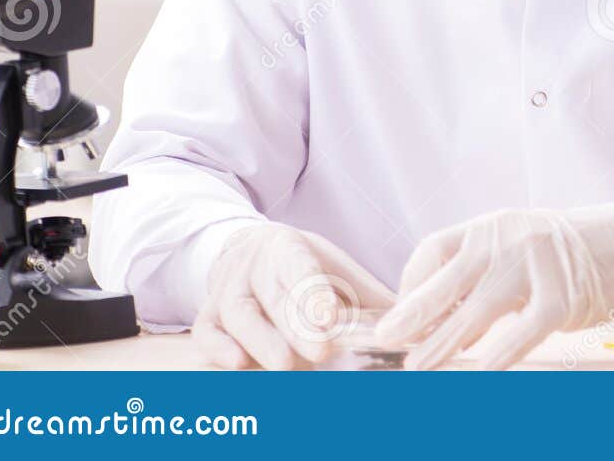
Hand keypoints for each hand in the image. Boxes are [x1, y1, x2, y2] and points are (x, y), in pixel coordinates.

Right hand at [193, 222, 394, 369]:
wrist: (245, 248)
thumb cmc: (297, 261)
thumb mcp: (332, 263)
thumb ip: (365, 292)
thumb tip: (406, 318)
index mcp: (287, 248)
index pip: (302, 270)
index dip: (315, 293)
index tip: (330, 316)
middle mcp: (253, 267)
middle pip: (274, 298)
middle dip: (296, 327)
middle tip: (321, 353)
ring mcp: (226, 291)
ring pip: (239, 316)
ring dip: (261, 341)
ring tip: (284, 365)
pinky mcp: (207, 316)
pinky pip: (206, 333)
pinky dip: (219, 350)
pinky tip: (238, 365)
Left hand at [376, 196, 613, 369]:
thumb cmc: (567, 255)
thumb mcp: (518, 253)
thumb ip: (480, 280)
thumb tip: (432, 325)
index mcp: (492, 226)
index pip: (434, 250)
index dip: (411, 286)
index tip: (399, 317)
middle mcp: (510, 238)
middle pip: (449, 278)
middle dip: (413, 313)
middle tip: (387, 339)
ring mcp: (538, 265)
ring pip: (478, 310)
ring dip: (443, 342)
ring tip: (419, 367)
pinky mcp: (564, 296)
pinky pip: (521, 332)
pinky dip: (497, 356)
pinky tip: (480, 374)